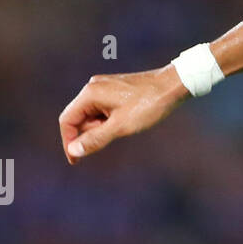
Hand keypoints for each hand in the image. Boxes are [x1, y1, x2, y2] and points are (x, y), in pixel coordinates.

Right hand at [58, 66, 189, 163]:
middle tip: (112, 138)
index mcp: (90, 93)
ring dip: (101, 128)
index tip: (76, 159)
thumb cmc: (149, 104)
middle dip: (90, 133)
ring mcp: (105, 87)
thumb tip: (73, 150)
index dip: (69, 141)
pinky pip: (104, 109)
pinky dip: (109, 120)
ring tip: (124, 127)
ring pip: (93, 114)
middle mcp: (94, 87)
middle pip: (79, 117)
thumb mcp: (121, 126)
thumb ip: (95, 139)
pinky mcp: (116, 89)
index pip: (67, 120)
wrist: (175, 84)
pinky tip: (127, 122)